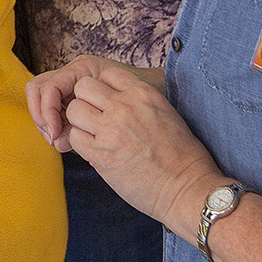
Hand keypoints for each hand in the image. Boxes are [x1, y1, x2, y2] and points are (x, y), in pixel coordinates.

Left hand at [26, 58, 219, 234]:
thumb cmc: (182, 155)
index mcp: (143, 93)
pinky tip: (95, 152)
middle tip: (94, 120)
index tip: (107, 105)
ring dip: (79, 123)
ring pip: (74, 110)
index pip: (106, 73)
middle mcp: (125, 105)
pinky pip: (73, 137)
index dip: (103, 89)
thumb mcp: (165, 113)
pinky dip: (80, 144)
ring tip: (94, 136)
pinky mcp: (101, 153)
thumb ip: (138, 103)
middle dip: (85, 101)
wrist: (187, 187)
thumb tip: (114, 101)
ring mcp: (111, 128)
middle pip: (84, 87)